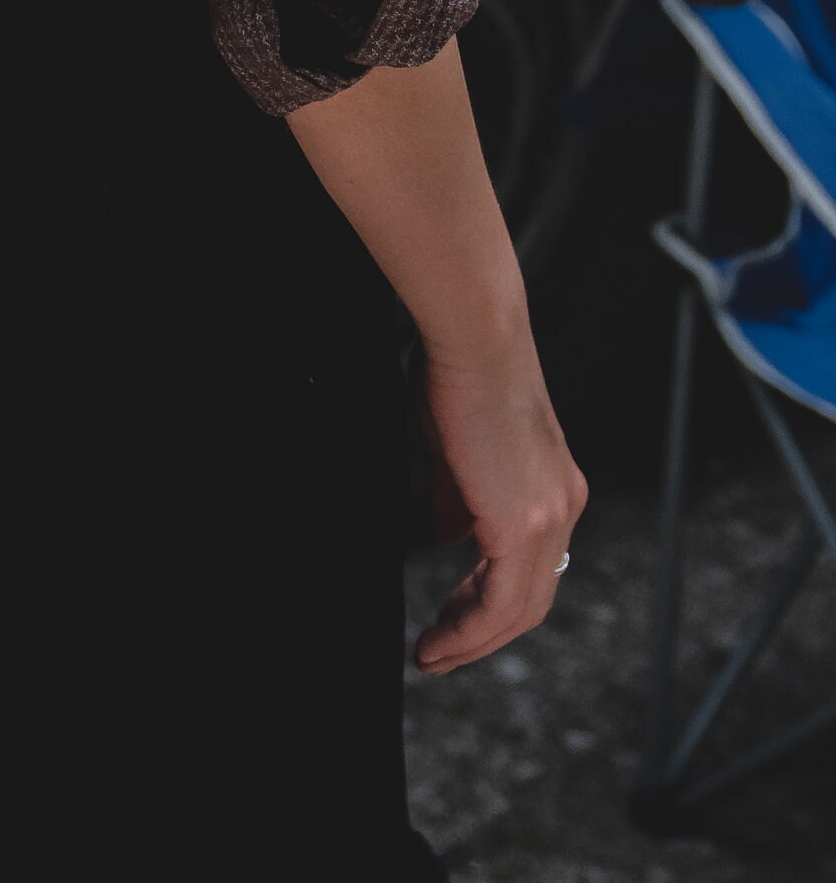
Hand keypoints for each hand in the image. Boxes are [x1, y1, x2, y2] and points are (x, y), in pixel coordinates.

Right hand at [412, 342, 587, 673]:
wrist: (475, 339)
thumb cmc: (460, 376)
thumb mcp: (460, 452)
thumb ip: (460, 501)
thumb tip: (448, 537)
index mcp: (554, 491)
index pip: (533, 569)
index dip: (490, 604)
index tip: (452, 618)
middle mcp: (562, 510)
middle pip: (532, 602)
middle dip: (482, 636)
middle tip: (440, 651)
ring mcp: (549, 519)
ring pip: (520, 611)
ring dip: (473, 642)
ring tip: (432, 656)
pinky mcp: (523, 522)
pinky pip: (501, 601)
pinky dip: (470, 628)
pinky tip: (440, 638)